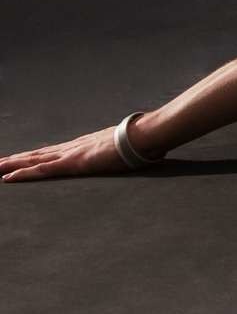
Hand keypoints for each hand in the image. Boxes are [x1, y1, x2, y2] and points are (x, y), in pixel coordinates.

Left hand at [1, 121, 164, 182]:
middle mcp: (74, 147)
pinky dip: (23, 174)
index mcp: (85, 145)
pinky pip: (42, 170)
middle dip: (17, 159)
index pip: (54, 152)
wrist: (145, 135)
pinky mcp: (73, 163)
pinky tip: (8, 178)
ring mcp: (72, 154)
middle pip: (39, 154)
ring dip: (13, 165)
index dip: (36, 156)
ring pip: (34, 160)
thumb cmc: (141, 142)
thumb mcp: (128, 150)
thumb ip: (125, 153)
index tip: (21, 159)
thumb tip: (139, 155)